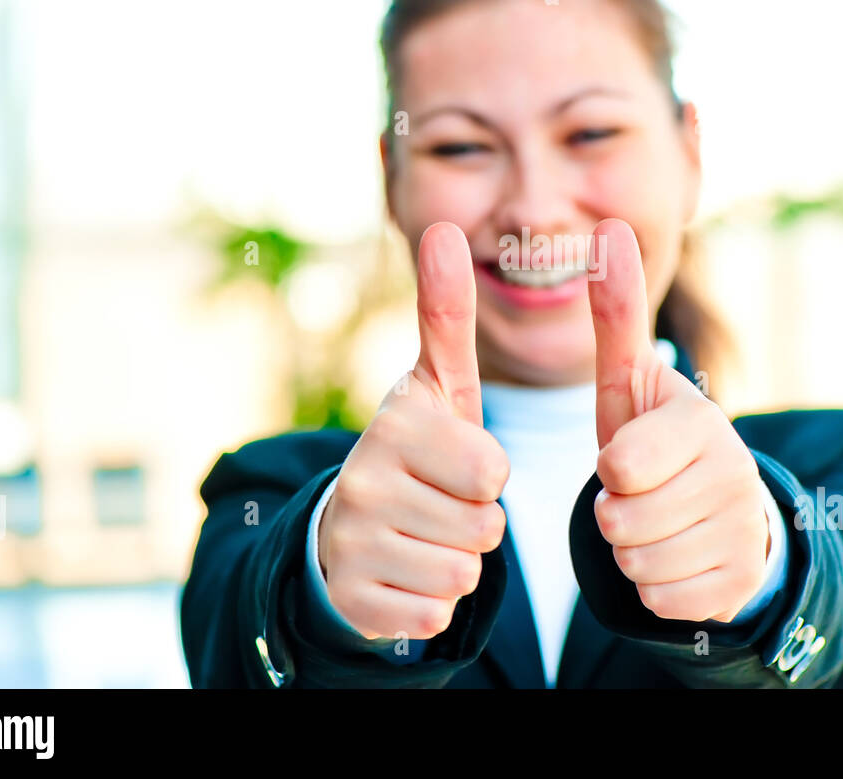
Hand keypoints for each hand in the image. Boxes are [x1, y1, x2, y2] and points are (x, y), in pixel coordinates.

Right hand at [318, 221, 508, 639]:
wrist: (352, 529)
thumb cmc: (419, 451)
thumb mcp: (438, 385)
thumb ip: (445, 312)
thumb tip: (442, 226)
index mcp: (395, 423)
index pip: (491, 472)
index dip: (490, 475)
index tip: (457, 461)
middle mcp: (362, 479)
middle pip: (483, 527)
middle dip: (478, 522)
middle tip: (442, 503)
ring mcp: (351, 542)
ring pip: (461, 575)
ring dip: (459, 563)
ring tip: (424, 536)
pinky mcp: (352, 600)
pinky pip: (433, 616)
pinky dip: (432, 605)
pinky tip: (405, 574)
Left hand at [588, 218, 770, 623]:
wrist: (715, 511)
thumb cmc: (653, 442)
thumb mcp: (628, 382)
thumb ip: (615, 313)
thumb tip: (609, 226)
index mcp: (702, 424)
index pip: (619, 467)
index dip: (608, 473)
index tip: (626, 461)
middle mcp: (736, 474)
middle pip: (623, 524)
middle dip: (615, 516)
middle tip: (638, 497)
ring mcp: (745, 532)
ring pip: (641, 567)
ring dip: (631, 553)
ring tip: (654, 524)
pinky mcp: (743, 582)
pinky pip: (663, 602)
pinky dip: (656, 588)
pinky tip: (675, 557)